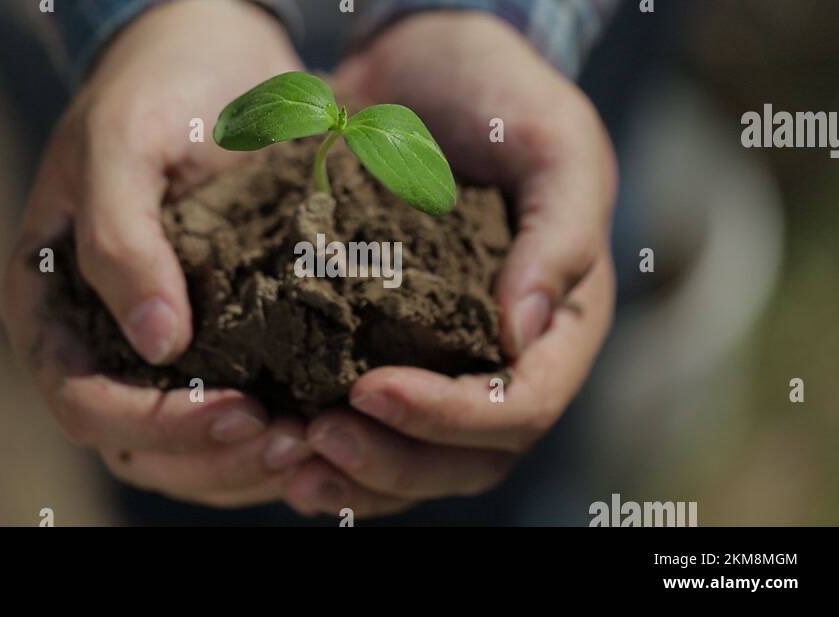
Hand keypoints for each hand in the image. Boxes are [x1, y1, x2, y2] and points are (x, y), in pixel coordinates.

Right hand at [0, 0, 313, 507]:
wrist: (219, 61)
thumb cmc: (156, 89)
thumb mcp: (121, 143)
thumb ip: (119, 240)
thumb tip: (155, 344)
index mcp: (55, 307)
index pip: (86, 403)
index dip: (157, 425)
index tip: (240, 411)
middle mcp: (105, 343)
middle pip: (143, 448)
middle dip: (216, 456)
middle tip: (296, 440)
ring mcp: (167, 350)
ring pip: (194, 451)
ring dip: (253, 462)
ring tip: (319, 439)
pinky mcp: (227, 342)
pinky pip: (240, 417)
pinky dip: (282, 433)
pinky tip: (329, 420)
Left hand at [284, 11, 617, 516]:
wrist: (420, 69)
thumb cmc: (501, 97)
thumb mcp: (553, 143)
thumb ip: (560, 234)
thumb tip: (523, 335)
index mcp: (559, 324)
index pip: (521, 406)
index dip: (452, 416)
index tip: (371, 390)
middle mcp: (504, 360)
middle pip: (467, 458)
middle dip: (392, 461)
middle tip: (315, 439)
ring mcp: (446, 363)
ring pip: (416, 460)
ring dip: (353, 473)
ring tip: (286, 459)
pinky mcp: (387, 351)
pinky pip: (371, 426)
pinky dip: (329, 447)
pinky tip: (278, 440)